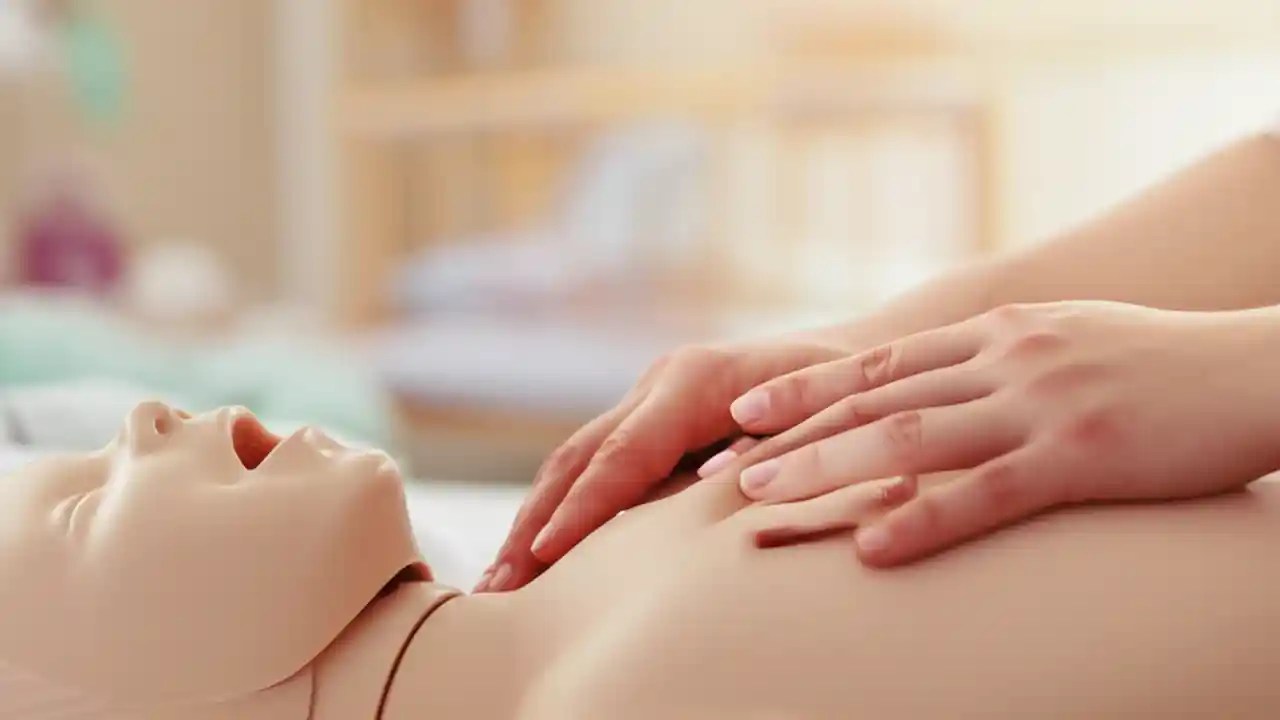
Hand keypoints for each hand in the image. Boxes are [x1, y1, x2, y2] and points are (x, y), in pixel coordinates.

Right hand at [476, 339, 847, 591]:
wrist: (851, 354)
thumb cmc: (846, 390)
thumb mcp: (827, 412)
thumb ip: (776, 447)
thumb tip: (721, 489)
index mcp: (694, 380)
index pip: (625, 453)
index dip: (585, 504)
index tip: (545, 549)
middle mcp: (658, 385)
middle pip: (579, 457)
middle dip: (535, 522)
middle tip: (497, 586)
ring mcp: (646, 402)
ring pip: (574, 462)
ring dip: (536, 523)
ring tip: (501, 585)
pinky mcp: (648, 424)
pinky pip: (594, 468)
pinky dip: (563, 513)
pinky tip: (540, 559)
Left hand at [731, 301, 1279, 565]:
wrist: (1259, 368)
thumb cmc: (1162, 365)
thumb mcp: (1066, 343)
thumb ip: (999, 361)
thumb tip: (940, 389)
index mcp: (999, 334)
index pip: (879, 364)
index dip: (806, 390)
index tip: (745, 416)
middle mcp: (1005, 360)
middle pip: (874, 399)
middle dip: (793, 434)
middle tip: (728, 467)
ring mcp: (1040, 404)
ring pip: (908, 438)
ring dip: (826, 470)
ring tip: (763, 501)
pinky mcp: (1082, 454)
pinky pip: (986, 494)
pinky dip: (922, 519)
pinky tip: (872, 548)